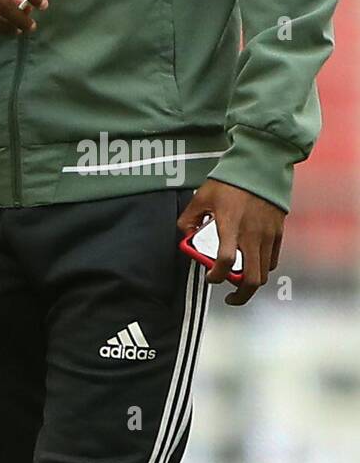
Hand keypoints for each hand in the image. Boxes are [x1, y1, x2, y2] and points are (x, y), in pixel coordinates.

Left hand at [177, 180, 285, 305]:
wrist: (261, 166)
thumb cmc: (230, 180)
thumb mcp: (202, 196)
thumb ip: (190, 217)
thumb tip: (184, 233)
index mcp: (230, 226)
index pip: (224, 262)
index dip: (216, 276)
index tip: (210, 278)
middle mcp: (251, 236)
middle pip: (251, 279)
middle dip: (240, 295)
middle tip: (230, 296)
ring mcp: (267, 236)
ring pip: (264, 273)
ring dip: (251, 282)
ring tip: (240, 281)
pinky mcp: (278, 233)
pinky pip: (273, 259)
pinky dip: (263, 268)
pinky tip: (252, 264)